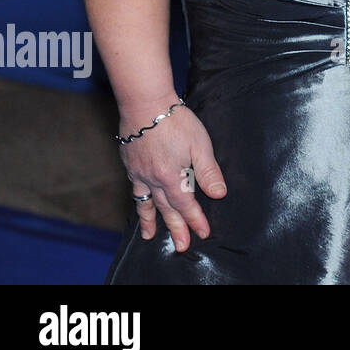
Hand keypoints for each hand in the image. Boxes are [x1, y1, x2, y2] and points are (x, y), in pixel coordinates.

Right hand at [118, 101, 226, 251]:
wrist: (144, 103)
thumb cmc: (175, 120)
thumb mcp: (200, 144)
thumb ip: (208, 171)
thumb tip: (219, 194)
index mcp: (171, 177)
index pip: (187, 205)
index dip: (196, 219)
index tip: (204, 233)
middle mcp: (153, 180)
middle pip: (167, 209)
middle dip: (176, 228)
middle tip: (182, 246)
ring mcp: (139, 172)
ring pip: (146, 203)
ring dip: (151, 221)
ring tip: (152, 236)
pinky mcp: (130, 163)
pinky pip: (135, 190)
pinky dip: (138, 202)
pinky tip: (139, 204)